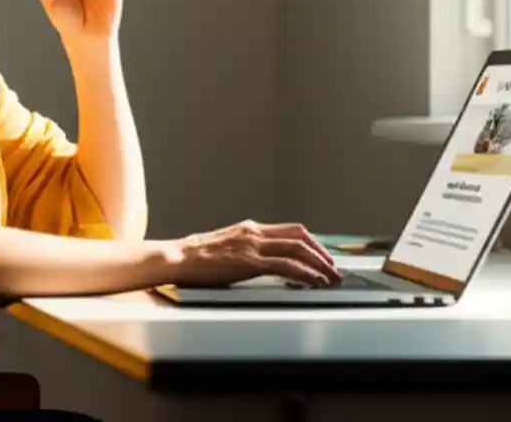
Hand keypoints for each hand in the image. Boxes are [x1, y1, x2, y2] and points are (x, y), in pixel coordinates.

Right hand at [171, 220, 341, 287]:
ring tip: (330, 278)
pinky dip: (305, 273)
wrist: (176, 257)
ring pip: (298, 249)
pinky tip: (314, 282)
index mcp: (250, 229)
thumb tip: (259, 262)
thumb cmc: (194, 258)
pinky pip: (286, 266)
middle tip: (333, 268)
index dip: (312, 243)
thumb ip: (245, 251)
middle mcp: (255, 233)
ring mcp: (253, 246)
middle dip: (321, 252)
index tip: (322, 255)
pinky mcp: (250, 262)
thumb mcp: (225, 248)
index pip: (291, 230)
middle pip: (301, 236)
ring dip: (319, 264)